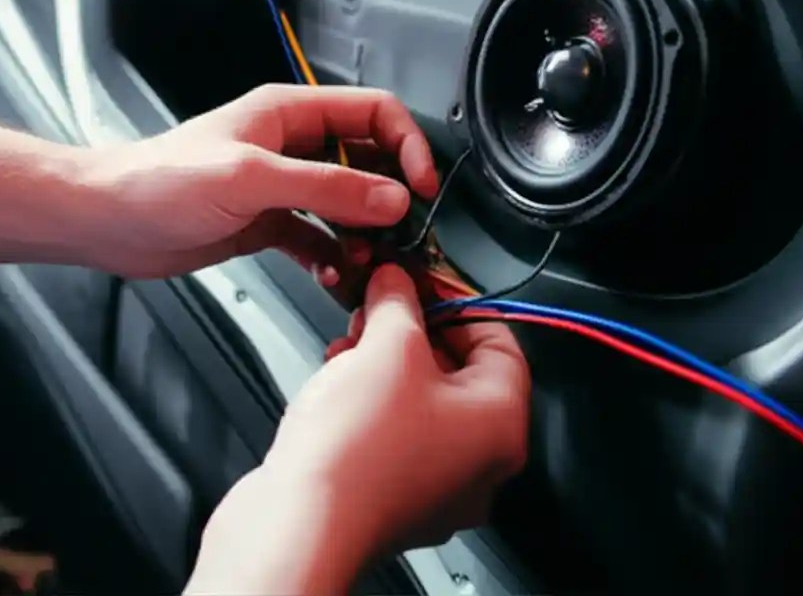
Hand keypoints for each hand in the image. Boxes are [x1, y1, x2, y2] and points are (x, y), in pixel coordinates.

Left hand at [86, 84, 437, 278]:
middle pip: (367, 160)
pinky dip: (330, 257)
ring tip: (365, 260)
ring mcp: (279, 186)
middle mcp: (290, 145)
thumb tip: (389, 197)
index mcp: (289, 113)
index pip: (373, 112)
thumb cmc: (158, 181)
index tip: (421, 186)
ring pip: (346, 204)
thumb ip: (325, 187)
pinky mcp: (265, 223)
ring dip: (363, 234)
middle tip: (399, 232)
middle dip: (389, 197)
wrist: (108, 220)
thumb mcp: (250, 179)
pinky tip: (330, 274)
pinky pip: (317, 238)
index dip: (406, 144)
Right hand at [186, 265, 529, 593]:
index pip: (499, 342)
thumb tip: (397, 282)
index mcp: (500, 426)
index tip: (421, 281)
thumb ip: (398, 300)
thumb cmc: (355, 455)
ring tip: (352, 345)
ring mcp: (437, 488)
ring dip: (387, 364)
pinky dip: (371, 404)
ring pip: (423, 404)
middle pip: (459, 373)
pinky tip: (340, 384)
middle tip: (381, 307)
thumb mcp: (386, 346)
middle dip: (413, 332)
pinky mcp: (394, 499)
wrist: (302, 521)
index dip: (455, 301)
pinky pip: (394, 436)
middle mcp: (479, 465)